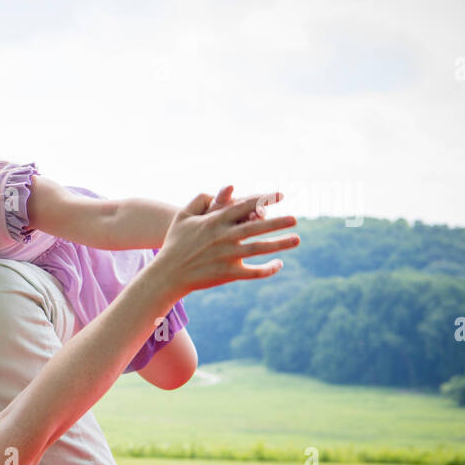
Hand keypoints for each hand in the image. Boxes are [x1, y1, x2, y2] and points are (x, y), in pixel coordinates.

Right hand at [155, 189, 297, 296]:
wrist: (167, 274)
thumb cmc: (174, 244)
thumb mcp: (181, 217)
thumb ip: (199, 200)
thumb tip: (220, 190)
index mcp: (215, 221)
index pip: (244, 206)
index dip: (264, 199)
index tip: (281, 195)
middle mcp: (223, 237)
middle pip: (256, 226)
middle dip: (278, 222)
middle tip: (295, 219)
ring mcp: (226, 256)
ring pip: (259, 248)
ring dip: (280, 243)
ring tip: (297, 239)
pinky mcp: (227, 273)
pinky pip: (253, 271)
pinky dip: (268, 269)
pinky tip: (279, 264)